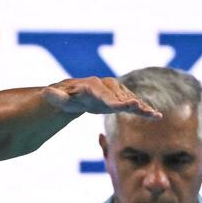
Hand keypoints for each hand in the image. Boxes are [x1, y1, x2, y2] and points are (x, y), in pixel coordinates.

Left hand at [42, 77, 160, 117]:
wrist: (74, 95)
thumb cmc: (64, 97)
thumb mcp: (57, 98)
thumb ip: (54, 96)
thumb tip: (46, 91)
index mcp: (91, 86)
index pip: (101, 93)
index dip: (111, 100)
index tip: (119, 107)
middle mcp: (105, 86)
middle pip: (118, 95)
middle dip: (129, 102)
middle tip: (139, 109)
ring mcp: (114, 92)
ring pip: (128, 99)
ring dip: (140, 107)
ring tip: (153, 115)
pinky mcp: (119, 99)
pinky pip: (132, 104)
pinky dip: (143, 109)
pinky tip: (155, 116)